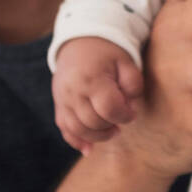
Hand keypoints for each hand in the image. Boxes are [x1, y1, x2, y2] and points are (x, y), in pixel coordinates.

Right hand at [52, 37, 144, 152]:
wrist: (80, 43)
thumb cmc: (108, 54)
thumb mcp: (126, 62)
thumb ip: (133, 85)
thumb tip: (130, 108)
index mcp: (93, 78)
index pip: (109, 108)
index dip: (124, 115)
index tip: (131, 113)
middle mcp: (74, 91)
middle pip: (92, 122)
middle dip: (111, 126)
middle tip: (121, 121)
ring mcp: (63, 99)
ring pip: (77, 129)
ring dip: (97, 136)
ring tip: (111, 130)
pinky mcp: (59, 105)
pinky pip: (64, 128)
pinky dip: (76, 141)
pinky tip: (88, 149)